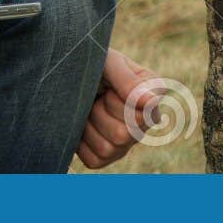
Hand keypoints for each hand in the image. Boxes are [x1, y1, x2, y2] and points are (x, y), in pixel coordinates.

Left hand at [76, 48, 164, 169]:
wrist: (70, 73)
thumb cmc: (92, 63)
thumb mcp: (109, 62)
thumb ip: (128, 80)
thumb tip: (152, 102)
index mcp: (153, 95)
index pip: (144, 115)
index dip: (117, 101)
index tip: (110, 87)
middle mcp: (145, 122)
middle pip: (123, 135)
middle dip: (101, 112)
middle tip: (97, 95)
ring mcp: (127, 142)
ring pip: (108, 149)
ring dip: (89, 126)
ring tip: (89, 107)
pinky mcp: (107, 156)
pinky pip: (94, 159)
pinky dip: (80, 141)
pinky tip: (82, 123)